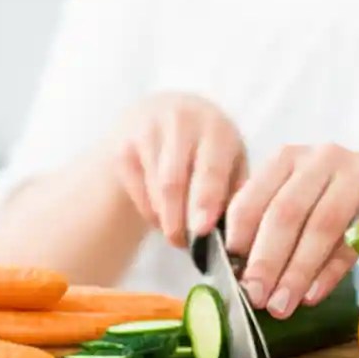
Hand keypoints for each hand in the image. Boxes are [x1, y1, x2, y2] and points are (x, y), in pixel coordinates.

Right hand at [104, 92, 245, 246]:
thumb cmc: (208, 148)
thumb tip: (235, 234)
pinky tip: (162, 217)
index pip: (210, 168)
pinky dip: (151, 213)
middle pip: (173, 181)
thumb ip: (236, 191)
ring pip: (154, 190)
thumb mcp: (230, 159)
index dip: (206, 201)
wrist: (162, 114)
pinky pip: (137, 192)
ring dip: (166, 219)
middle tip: (182, 244)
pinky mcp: (123, 147)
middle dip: (178, 218)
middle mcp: (181, 123)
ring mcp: (147, 132)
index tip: (203, 230)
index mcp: (217, 128)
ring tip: (179, 235)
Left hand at [225, 143, 358, 318]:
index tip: (232, 271)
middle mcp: (318, 160)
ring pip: (320, 226)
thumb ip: (268, 222)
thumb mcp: (296, 195)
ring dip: (298, 271)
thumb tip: (242, 272)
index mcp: (286, 159)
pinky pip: (353, 239)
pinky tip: (313, 295)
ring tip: (282, 305)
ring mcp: (353, 176)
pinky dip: (331, 270)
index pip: (252, 196)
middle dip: (267, 259)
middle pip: (286, 212)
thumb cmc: (331, 193)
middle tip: (256, 296)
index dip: (240, 235)